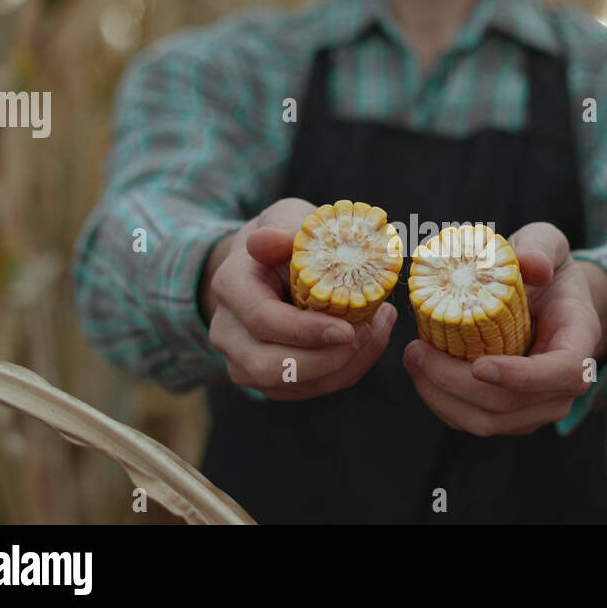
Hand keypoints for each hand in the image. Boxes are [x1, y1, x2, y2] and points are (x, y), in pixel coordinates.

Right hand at [201, 198, 396, 399]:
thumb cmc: (286, 238)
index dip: (305, 330)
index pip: (262, 320)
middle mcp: (227, 330)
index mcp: (231, 286)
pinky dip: (345, 371)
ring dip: (344, 366)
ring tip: (379, 330)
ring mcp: (243, 360)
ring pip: (293, 386)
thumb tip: (266, 241)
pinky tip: (370, 341)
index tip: (348, 329)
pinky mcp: (268, 379)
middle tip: (370, 333)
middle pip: (269, 366)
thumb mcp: (287, 219)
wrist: (268, 264)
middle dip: (326, 360)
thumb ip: (283, 231)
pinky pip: (309, 388)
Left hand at [402, 222, 606, 435]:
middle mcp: (562, 388)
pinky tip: (420, 372)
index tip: (479, 365)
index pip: (561, 372)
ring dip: (441, 395)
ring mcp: (535, 409)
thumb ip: (541, 247)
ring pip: (485, 421)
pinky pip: (470, 421)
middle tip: (415, 351)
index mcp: (579, 343)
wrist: (549, 304)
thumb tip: (531, 265)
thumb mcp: (547, 244)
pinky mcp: (508, 417)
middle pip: (510, 404)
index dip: (521, 376)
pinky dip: (440, 401)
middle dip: (456, 383)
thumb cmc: (546, 272)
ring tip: (412, 358)